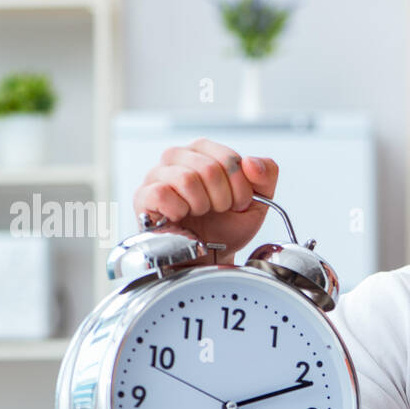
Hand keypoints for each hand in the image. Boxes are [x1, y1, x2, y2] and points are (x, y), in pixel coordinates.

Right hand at [132, 138, 279, 265]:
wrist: (209, 257)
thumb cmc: (227, 226)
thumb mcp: (258, 201)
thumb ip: (266, 175)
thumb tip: (250, 163)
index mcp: (205, 151)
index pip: (228, 158)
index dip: (239, 186)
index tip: (238, 203)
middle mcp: (178, 156)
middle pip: (210, 168)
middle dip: (223, 199)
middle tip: (218, 211)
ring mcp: (157, 174)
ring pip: (186, 179)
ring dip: (202, 205)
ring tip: (200, 213)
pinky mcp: (143, 196)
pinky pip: (162, 193)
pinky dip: (179, 210)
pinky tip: (181, 216)